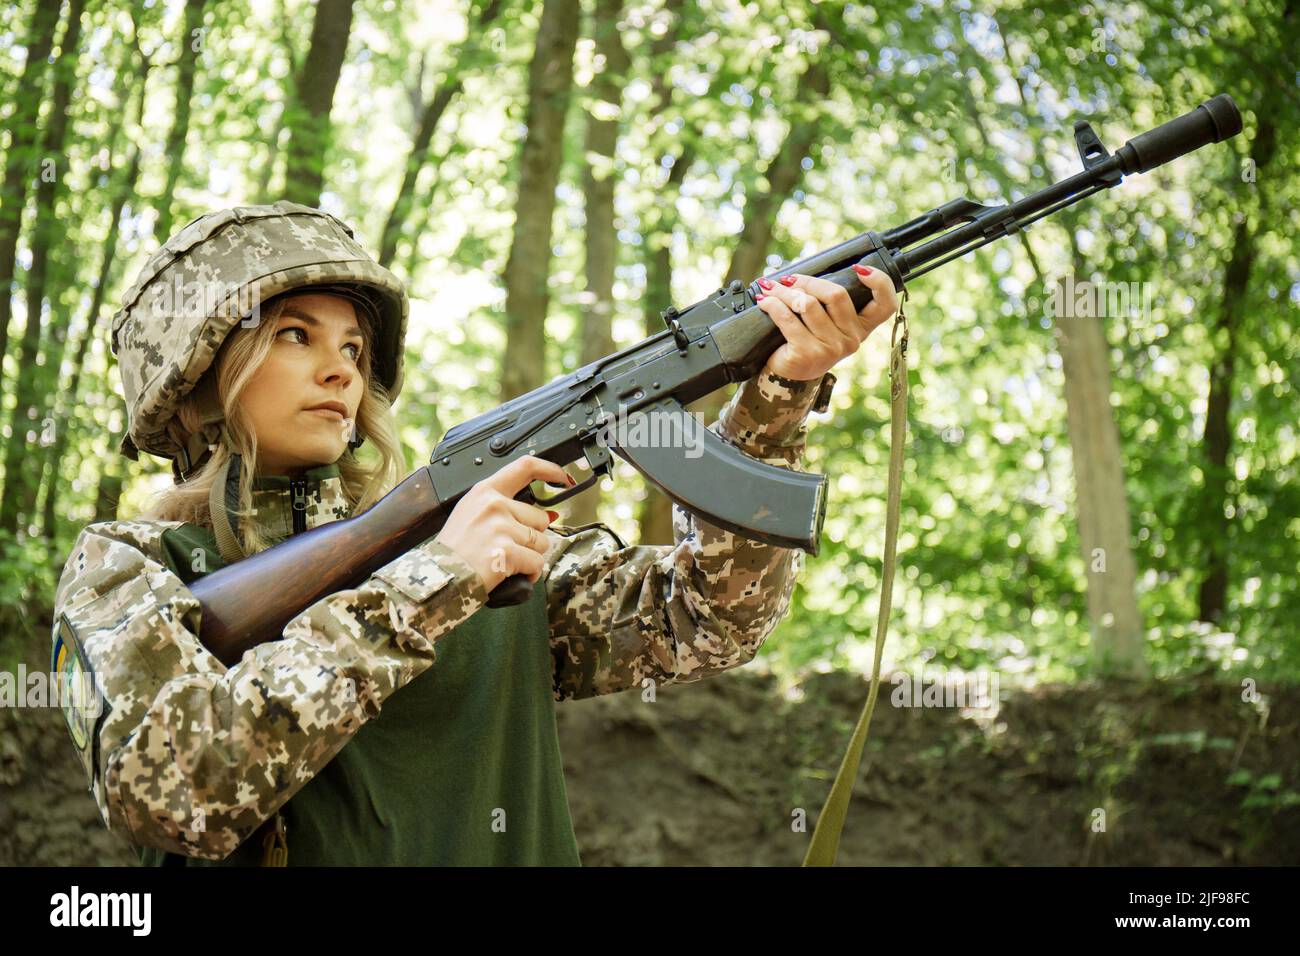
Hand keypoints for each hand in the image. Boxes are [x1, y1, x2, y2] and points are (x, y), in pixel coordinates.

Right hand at [433, 455, 571, 591]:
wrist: (438, 578)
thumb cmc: (454, 551)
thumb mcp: (471, 515)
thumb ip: (506, 509)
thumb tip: (551, 516)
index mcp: (484, 491)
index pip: (524, 467)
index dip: (549, 469)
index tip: (562, 477)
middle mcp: (494, 505)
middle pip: (540, 518)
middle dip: (532, 537)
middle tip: (507, 548)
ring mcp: (500, 527)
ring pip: (541, 542)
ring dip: (530, 556)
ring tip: (504, 561)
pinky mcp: (506, 551)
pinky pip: (536, 563)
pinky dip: (529, 573)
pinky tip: (509, 574)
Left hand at [754, 265, 898, 380]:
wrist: (785, 376)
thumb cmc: (805, 341)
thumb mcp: (825, 323)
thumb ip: (828, 302)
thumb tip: (804, 274)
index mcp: (862, 329)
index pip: (885, 305)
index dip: (878, 282)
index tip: (858, 269)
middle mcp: (851, 340)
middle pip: (836, 294)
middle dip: (807, 281)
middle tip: (788, 279)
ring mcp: (831, 349)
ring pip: (808, 304)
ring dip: (784, 291)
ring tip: (771, 288)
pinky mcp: (807, 354)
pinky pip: (788, 318)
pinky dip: (772, 305)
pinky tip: (764, 301)